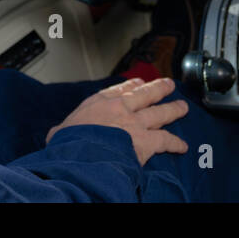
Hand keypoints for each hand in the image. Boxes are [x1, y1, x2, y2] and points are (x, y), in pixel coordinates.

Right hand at [45, 77, 188, 164]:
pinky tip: (183, 146)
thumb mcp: (60, 130)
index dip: (133, 85)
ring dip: (173, 110)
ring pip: (160, 113)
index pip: (120, 90)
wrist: (80, 154)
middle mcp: (120, 108)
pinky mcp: (145, 141)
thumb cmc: (68, 143)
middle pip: (145, 94)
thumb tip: (54, 135)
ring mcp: (135, 123)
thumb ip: (63, 129)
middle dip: (159, 88)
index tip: (140, 83)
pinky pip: (165, 140)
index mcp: (100, 103)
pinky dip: (176, 143)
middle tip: (169, 84)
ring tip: (183, 107)